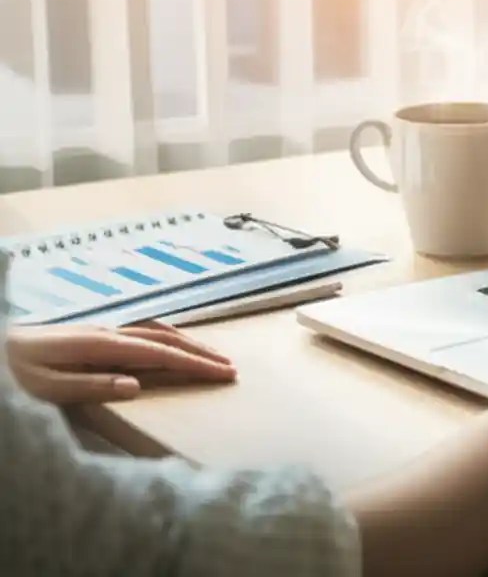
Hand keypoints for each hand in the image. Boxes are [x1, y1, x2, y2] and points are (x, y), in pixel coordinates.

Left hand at [5, 322, 236, 403]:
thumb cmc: (13, 374)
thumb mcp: (46, 388)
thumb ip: (91, 385)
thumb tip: (137, 384)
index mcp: (99, 345)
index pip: (160, 353)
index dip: (195, 364)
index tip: (225, 373)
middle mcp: (106, 332)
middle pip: (165, 337)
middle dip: (201, 352)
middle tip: (232, 367)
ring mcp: (100, 330)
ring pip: (156, 330)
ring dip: (187, 343)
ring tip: (212, 357)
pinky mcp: (93, 335)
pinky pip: (142, 331)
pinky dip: (167, 337)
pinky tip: (171, 345)